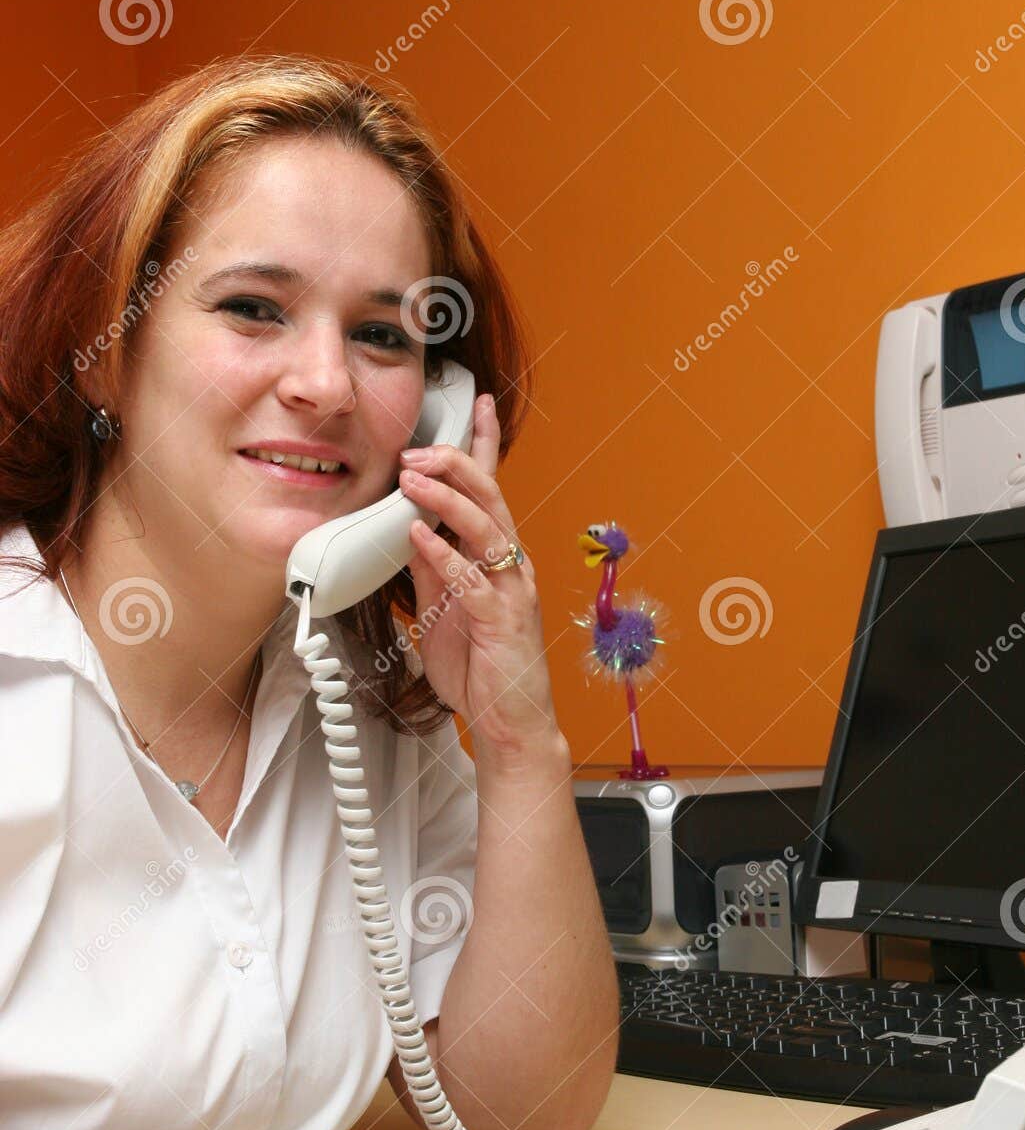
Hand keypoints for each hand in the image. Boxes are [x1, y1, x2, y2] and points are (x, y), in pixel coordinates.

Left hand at [398, 394, 559, 758]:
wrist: (512, 726)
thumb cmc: (482, 671)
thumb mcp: (442, 611)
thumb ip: (430, 572)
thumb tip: (407, 532)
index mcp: (498, 559)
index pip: (491, 490)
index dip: (484, 444)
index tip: (474, 404)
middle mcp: (510, 567)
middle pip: (490, 497)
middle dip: (454, 463)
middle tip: (414, 447)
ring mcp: (510, 591)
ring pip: (486, 528)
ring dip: (446, 498)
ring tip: (412, 477)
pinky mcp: (502, 621)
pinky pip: (472, 579)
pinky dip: (443, 555)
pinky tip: (419, 537)